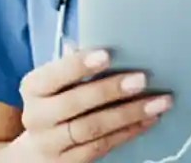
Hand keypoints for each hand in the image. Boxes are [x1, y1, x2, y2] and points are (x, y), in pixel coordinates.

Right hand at [16, 48, 171, 161]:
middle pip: (75, 103)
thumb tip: (99, 40)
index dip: (79, 65)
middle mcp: (37, 117)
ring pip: (92, 128)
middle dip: (110, 90)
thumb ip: (74, 64)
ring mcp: (51, 144)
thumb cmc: (54, 104)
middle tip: (141, 79)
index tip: (106, 54)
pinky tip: (148, 120)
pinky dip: (129, 132)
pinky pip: (102, 146)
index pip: (53, 75)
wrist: (35, 152)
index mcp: (33, 89)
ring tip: (157, 102)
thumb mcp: (55, 83)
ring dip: (129, 113)